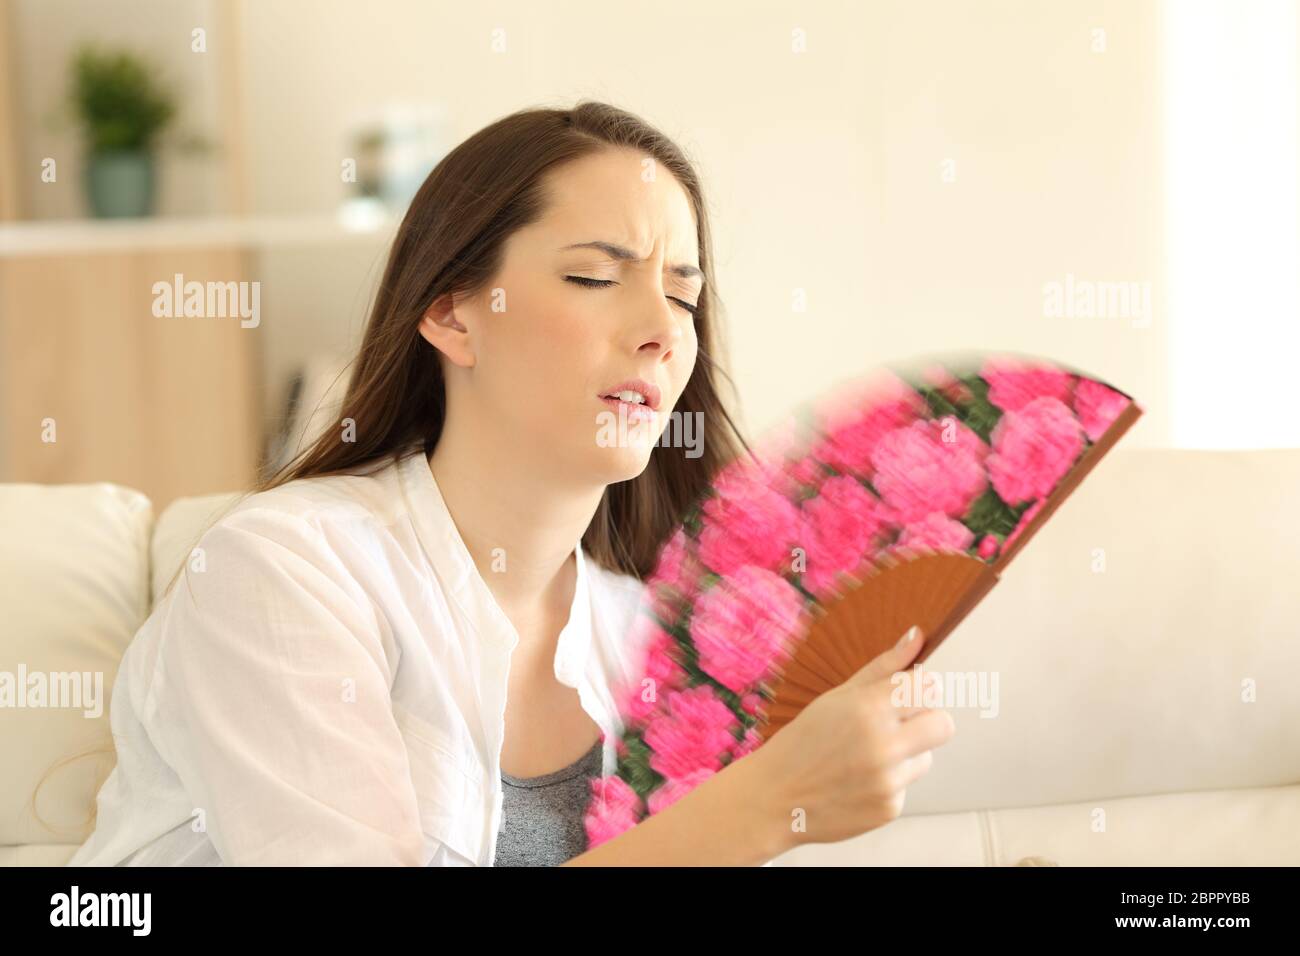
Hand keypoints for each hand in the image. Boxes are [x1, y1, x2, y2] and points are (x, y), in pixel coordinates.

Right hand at [752, 625, 954, 848]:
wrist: (773, 797)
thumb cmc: (803, 740)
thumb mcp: (836, 697)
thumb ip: (883, 668)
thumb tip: (917, 636)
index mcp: (867, 707)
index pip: (926, 686)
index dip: (917, 688)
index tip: (904, 694)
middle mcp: (882, 744)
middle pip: (943, 724)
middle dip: (928, 720)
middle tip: (898, 724)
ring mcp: (887, 780)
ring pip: (926, 757)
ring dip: (905, 754)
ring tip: (864, 757)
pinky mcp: (889, 808)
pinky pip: (906, 785)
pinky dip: (888, 782)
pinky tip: (857, 782)